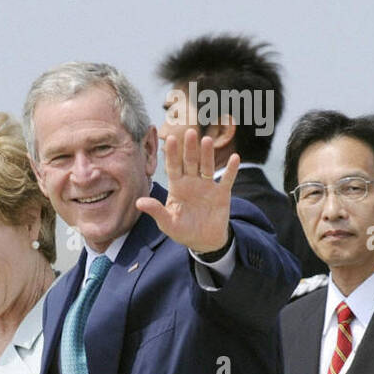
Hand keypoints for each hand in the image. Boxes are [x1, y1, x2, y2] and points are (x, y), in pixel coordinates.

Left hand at [135, 128, 237, 254]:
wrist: (204, 242)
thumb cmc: (183, 231)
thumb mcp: (167, 223)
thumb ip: (156, 211)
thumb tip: (139, 202)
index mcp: (178, 187)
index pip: (173, 167)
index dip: (172, 154)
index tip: (171, 139)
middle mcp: (192, 182)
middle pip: (191, 162)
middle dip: (190, 148)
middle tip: (190, 132)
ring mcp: (208, 186)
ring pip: (207, 166)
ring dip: (207, 154)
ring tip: (207, 141)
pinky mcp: (222, 193)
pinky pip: (227, 179)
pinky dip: (231, 170)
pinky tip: (235, 158)